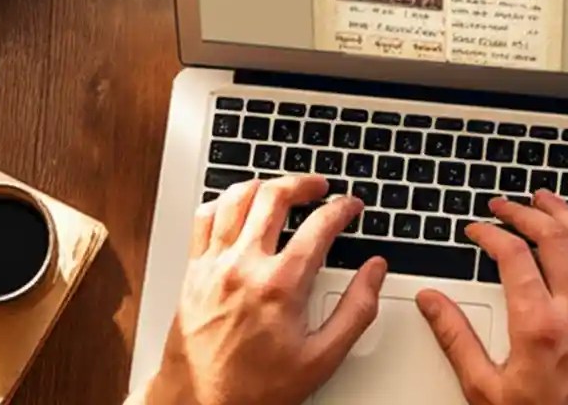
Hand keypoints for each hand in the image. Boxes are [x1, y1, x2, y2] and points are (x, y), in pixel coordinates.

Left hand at [131, 175, 386, 404]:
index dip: (342, 208)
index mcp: (280, 286)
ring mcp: (214, 265)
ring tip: (282, 188)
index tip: (350, 206)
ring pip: (237, 198)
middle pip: (275, 197)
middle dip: (304, 183)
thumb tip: (375, 272)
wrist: (202, 403)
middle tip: (319, 187)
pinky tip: (237, 205)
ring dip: (264, 185)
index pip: (319, 226)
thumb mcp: (322, 358)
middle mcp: (244, 267)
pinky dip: (224, 202)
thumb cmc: (257, 389)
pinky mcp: (193, 271)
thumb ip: (356, 310)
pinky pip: (205, 217)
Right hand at [416, 190, 567, 404]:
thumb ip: (456, 339)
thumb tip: (432, 303)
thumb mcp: (486, 390)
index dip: (490, 233)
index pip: (513, 255)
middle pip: (553, 237)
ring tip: (545, 198)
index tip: (477, 229)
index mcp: (538, 326)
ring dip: (565, 213)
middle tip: (505, 205)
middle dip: (526, 212)